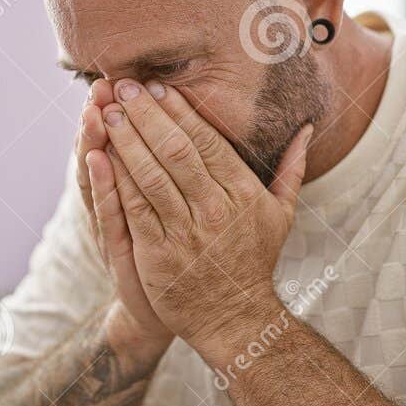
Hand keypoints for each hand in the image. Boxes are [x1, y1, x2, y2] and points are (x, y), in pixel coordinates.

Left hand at [84, 79, 310, 351]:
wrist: (235, 319)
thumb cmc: (254, 261)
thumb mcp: (281, 215)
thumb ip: (291, 168)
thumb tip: (306, 128)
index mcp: (243, 194)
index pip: (207, 140)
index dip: (178, 111)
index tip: (156, 86)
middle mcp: (215, 210)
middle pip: (175, 149)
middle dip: (146, 114)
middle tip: (123, 86)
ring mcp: (185, 233)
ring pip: (150, 174)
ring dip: (125, 139)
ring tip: (106, 112)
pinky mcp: (158, 254)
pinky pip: (134, 208)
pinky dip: (115, 179)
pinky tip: (99, 155)